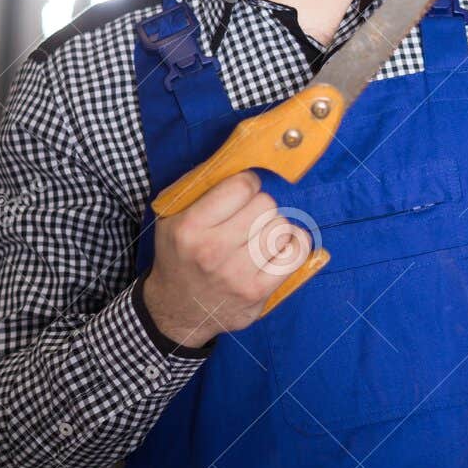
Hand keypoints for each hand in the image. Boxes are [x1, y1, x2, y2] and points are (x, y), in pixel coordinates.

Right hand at [141, 171, 313, 348]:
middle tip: (249, 218)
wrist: (176, 310)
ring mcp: (237, 275)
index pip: (242, 186)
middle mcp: (213, 251)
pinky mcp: (258, 292)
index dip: (247, 184)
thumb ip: (200, 186)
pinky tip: (278, 248)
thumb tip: (240, 157)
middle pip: (266, 205)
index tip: (243, 193)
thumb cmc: (179, 255)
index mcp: (190, 227)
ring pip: (282, 227)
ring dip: (274, 228)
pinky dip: (293, 246)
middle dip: (260, 207)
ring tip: (258, 237)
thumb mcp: (171, 217)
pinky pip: (296, 254)